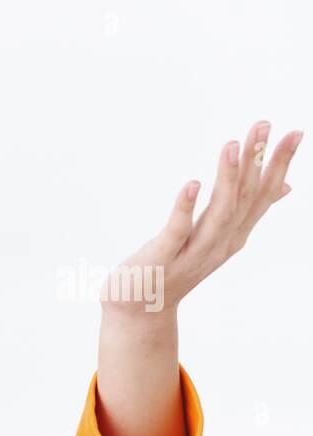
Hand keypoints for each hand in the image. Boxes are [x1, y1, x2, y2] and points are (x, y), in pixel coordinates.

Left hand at [101, 120, 300, 315]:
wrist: (140, 311)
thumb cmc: (177, 268)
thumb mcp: (217, 238)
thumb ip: (246, 212)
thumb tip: (284, 187)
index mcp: (233, 236)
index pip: (262, 196)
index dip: (279, 165)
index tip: (295, 132)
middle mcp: (219, 245)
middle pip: (244, 199)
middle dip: (255, 162)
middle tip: (263, 125)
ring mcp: (192, 254)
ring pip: (218, 214)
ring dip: (226, 179)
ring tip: (232, 146)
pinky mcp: (161, 260)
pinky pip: (177, 232)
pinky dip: (184, 209)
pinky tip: (191, 184)